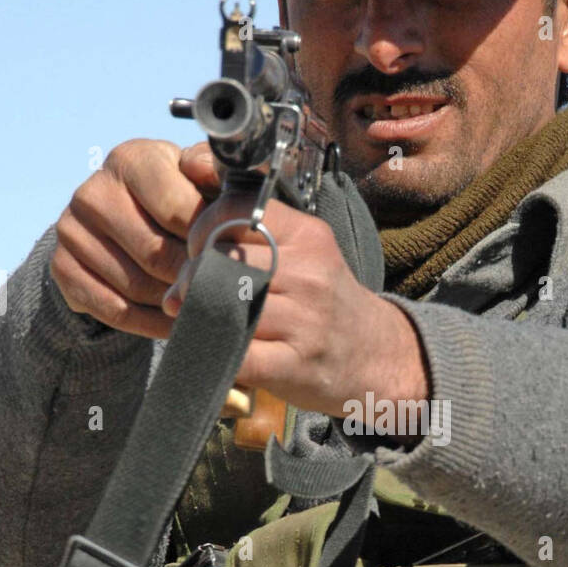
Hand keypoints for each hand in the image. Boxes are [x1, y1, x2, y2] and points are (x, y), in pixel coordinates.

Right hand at [50, 139, 219, 337]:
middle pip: (155, 254)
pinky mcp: (62, 267)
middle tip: (217, 292)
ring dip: (173, 303)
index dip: (207, 242)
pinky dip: (150, 323)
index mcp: (131, 160)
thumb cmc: (175, 197)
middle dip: (191, 277)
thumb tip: (207, 170)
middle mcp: (93, 192)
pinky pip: (114, 311)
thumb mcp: (197, 178)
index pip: (177, 211)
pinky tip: (173, 322)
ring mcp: (71, 231)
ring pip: (137, 287)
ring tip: (199, 304)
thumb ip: (214, 171)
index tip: (228, 259)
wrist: (122, 220)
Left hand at [164, 143, 429, 420]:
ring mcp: (305, 322)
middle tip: (192, 290)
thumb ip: (258, 232)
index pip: (238, 212)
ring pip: (225, 306)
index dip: (204, 228)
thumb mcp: (307, 252)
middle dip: (194, 276)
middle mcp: (309, 274)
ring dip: (198, 314)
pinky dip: (213, 351)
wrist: (377, 354)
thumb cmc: (328, 301)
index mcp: (309, 238)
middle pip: (223, 260)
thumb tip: (189, 201)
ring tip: (199, 318)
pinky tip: (213, 346)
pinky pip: (237, 354)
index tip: (200, 248)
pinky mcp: (295, 365)